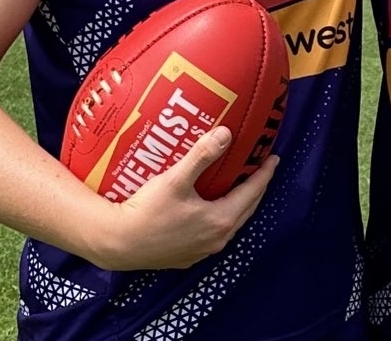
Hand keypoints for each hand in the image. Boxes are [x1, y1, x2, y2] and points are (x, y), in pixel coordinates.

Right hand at [84, 127, 279, 270]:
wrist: (117, 243)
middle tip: (260, 169)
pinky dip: (220, 217)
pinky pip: (213, 233)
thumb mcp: (175, 180)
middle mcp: (217, 239)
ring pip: (230, 223)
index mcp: (220, 220)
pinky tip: (211, 208)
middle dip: (256, 188)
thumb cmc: (146, 212)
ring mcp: (202, 251)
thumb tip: (226, 134)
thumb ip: (202, 156)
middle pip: (246, 209)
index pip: (252, 193)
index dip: (264, 174)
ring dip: (238, 204)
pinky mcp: (187, 256)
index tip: (273, 157)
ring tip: (239, 185)